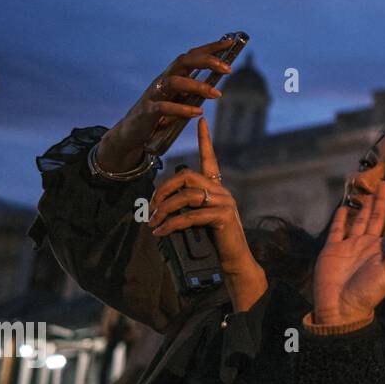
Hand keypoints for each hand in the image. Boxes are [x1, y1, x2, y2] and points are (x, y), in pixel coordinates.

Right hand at [97, 39, 233, 170]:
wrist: (132, 133)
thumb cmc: (160, 115)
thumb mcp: (178, 100)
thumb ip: (192, 93)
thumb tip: (216, 88)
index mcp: (172, 76)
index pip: (191, 56)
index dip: (209, 47)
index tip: (230, 42)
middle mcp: (162, 81)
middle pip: (182, 61)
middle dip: (206, 61)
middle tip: (228, 69)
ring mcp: (153, 95)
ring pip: (174, 82)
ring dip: (198, 86)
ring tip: (217, 94)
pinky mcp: (147, 112)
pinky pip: (164, 107)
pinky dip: (182, 108)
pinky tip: (198, 112)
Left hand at [149, 118, 266, 310]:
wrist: (233, 261)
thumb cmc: (214, 241)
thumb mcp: (199, 220)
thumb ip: (187, 207)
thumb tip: (162, 205)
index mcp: (217, 188)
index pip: (210, 158)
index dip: (206, 140)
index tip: (201, 121)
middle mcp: (222, 191)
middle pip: (187, 177)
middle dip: (163, 189)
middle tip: (151, 206)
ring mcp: (224, 203)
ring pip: (187, 196)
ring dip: (164, 210)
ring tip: (153, 223)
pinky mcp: (223, 217)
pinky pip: (191, 215)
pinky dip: (171, 224)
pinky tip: (161, 232)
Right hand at [312, 182, 384, 325]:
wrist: (341, 307)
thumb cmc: (369, 292)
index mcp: (384, 250)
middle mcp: (368, 245)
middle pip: (378, 218)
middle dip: (383, 201)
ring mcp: (350, 246)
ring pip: (360, 220)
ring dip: (366, 206)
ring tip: (372, 191)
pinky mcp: (333, 249)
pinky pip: (337, 229)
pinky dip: (341, 218)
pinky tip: (344, 207)